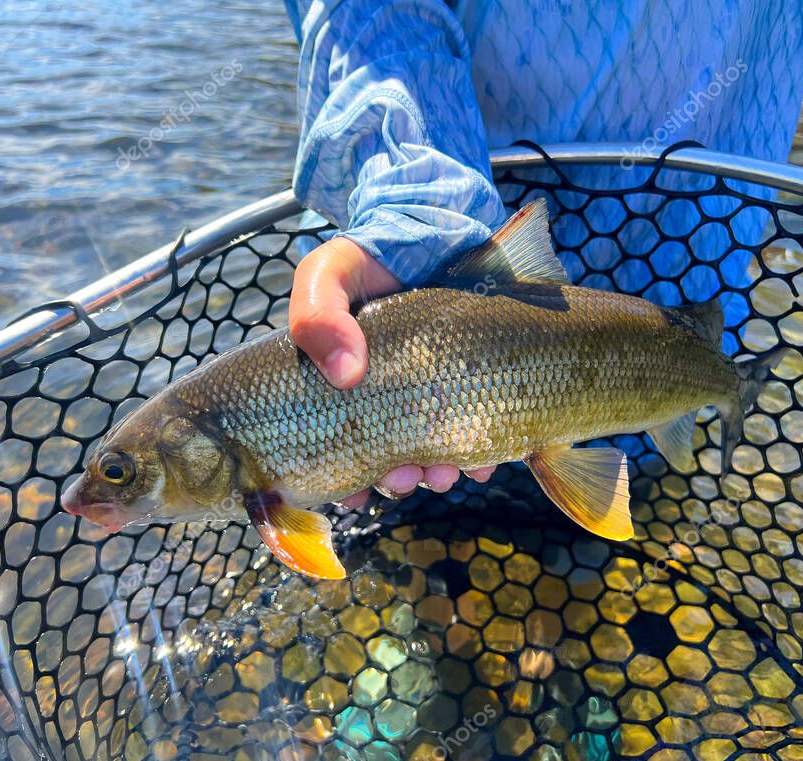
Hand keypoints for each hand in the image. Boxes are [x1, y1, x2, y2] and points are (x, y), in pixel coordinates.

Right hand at [289, 236, 496, 506]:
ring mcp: (435, 394)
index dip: (343, 479)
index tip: (354, 490)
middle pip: (389, 461)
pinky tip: (484, 457)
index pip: (337, 448)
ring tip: (443, 473)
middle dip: (396, 481)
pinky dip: (482, 453)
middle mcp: (390, 398)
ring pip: (435, 455)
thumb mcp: (328, 273)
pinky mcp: (478, 384)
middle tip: (403, 479)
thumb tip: (345, 374)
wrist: (435, 227)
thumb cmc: (370, 256)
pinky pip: (482, 432)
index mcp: (346, 387)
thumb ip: (318, 317)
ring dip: (437, 475)